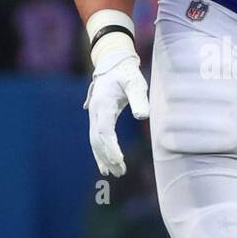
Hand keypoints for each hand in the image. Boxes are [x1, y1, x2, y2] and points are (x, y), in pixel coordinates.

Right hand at [84, 37, 149, 176]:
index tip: (120, 160)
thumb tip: (142, 116)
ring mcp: (94, 115)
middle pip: (97, 140)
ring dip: (103, 158)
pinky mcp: (97, 118)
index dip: (111, 148)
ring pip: (94, 141)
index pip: (105, 131)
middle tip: (120, 172)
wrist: (113, 64)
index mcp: (103, 104)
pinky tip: (105, 166)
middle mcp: (95, 112)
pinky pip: (96, 138)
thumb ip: (139, 98)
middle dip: (108, 157)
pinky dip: (99, 153)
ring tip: (114, 173)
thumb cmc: (127, 74)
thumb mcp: (135, 83)